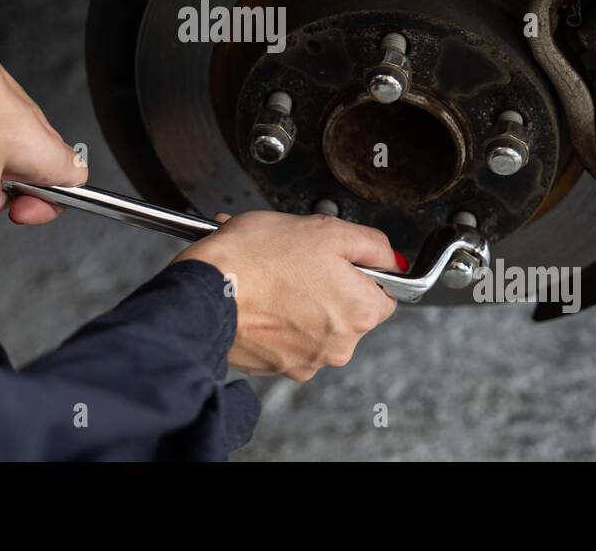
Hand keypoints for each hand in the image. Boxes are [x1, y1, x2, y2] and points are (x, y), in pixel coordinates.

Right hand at [173, 211, 400, 380]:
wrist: (203, 288)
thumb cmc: (256, 257)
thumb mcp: (325, 228)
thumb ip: (371, 244)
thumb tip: (392, 259)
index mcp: (360, 311)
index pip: (384, 293)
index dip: (358, 270)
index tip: (334, 260)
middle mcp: (339, 346)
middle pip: (348, 311)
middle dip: (327, 287)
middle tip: (297, 262)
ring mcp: (305, 361)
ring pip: (315, 326)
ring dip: (300, 304)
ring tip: (272, 278)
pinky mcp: (274, 367)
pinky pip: (286, 340)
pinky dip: (276, 322)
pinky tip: (260, 299)